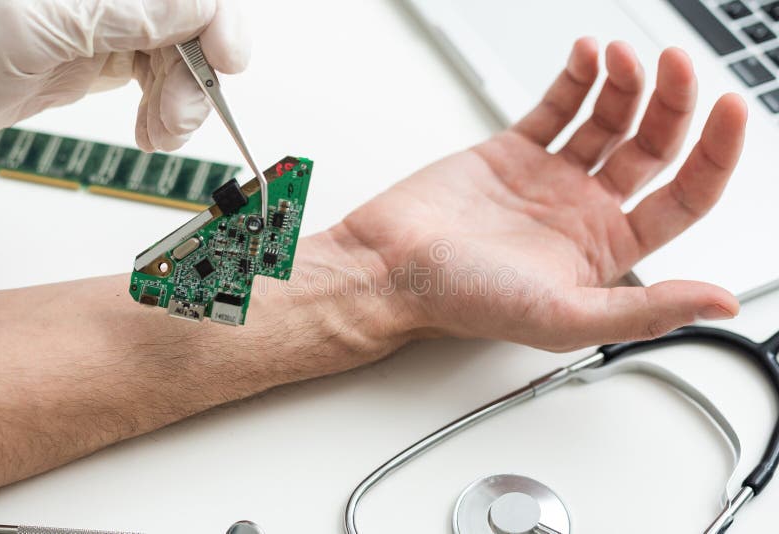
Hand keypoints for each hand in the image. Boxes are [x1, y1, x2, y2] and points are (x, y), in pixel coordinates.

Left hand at [0, 0, 249, 150]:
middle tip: (177, 119)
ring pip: (180, 56)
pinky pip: (155, 76)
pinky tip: (153, 129)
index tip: (225, 64)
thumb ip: (131, 9)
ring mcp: (105, 20)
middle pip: (191, 25)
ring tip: (161, 133)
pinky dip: (164, 109)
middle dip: (194, 76)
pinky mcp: (98, 51)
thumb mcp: (43, 20)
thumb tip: (207, 13)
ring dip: (182, 102)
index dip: (217, 23)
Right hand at [337, 38, 747, 350]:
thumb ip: (643, 312)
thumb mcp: (562, 316)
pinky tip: (588, 57)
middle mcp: (583, 212)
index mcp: (605, 251)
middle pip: (653, 148)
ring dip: (626, 83)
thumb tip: (721, 303)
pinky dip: (577, 78)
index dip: (716, 153)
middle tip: (675, 66)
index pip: (684, 197)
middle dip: (673, 102)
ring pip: (609, 120)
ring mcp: (549, 178)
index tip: (730, 108)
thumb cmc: (461, 299)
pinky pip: (557, 107)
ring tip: (619, 58)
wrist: (389, 267)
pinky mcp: (512, 152)